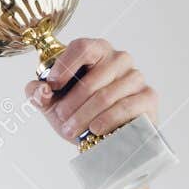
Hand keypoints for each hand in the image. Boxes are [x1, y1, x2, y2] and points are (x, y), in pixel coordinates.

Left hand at [23, 36, 158, 142]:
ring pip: (106, 95)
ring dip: (85, 116)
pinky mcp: (148, 97)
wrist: (105, 141)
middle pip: (93, 78)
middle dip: (72, 103)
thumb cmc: (79, 115)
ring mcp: (135, 77)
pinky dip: (106, 120)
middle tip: (61, 119)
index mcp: (97, 52)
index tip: (52, 85)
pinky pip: (125, 107)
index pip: (82, 47)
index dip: (65, 65)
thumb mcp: (54, 105)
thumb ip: (39, 94)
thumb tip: (40, 90)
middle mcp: (119, 59)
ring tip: (72, 130)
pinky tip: (95, 130)